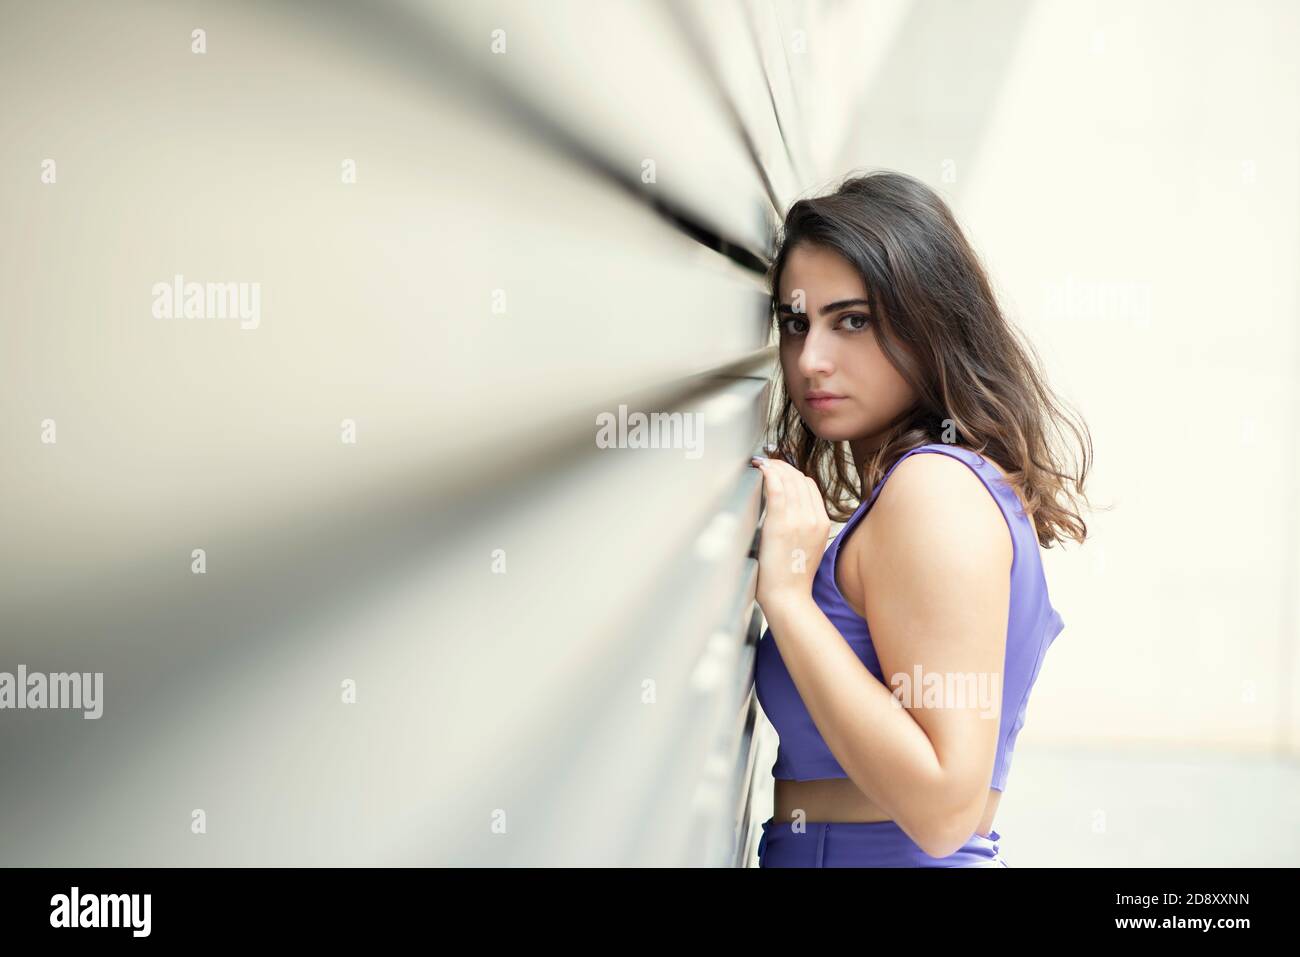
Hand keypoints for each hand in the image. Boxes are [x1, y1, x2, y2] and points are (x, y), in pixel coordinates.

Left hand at [750, 455, 831, 613]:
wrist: (789, 597)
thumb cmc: (791, 577)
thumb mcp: (807, 547)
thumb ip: (803, 526)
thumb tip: (789, 511)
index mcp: (822, 523)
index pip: (810, 486)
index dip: (792, 473)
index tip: (778, 469)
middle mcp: (814, 518)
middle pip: (800, 479)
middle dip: (782, 466)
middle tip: (766, 461)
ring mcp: (799, 520)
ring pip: (789, 480)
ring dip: (773, 466)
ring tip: (761, 462)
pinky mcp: (781, 524)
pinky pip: (777, 489)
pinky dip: (769, 474)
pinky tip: (761, 468)